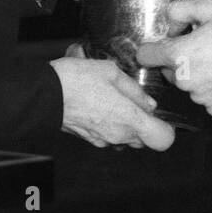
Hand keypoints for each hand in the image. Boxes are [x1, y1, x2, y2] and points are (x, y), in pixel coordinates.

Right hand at [51, 56, 174, 150]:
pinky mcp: (89, 139)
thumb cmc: (77, 80)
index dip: (166, 128)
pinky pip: (109, 135)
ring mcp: (103, 140)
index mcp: (129, 119)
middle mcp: (118, 135)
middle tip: (134, 102)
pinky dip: (109, 124)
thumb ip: (134, 90)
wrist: (45, 94)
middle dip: (144, 123)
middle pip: (144, 139)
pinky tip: (99, 105)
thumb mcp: (111, 73)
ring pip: (126, 138)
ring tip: (113, 100)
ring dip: (126, 123)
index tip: (160, 116)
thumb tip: (147, 103)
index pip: (163, 139)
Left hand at [137, 0, 211, 116]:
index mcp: (179, 55)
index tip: (167, 43)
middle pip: (170, 72)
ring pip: (190, 86)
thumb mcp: (211, 6)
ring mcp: (202, 98)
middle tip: (206, 46)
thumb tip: (170, 22)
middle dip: (181, 60)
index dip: (155, 47)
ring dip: (200, 75)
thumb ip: (180, 10)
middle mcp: (185, 81)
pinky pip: (209, 99)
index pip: (146, 55)